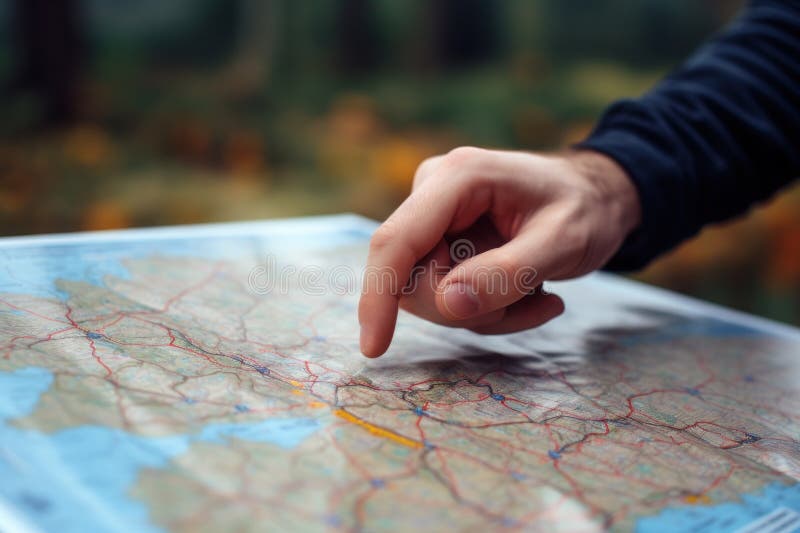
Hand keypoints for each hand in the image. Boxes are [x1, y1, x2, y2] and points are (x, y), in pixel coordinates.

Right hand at [358, 147, 640, 356]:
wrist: (598, 198)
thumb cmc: (586, 209)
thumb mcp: (563, 242)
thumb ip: (508, 273)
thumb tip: (450, 304)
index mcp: (456, 178)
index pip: (396, 241)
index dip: (378, 296)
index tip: (375, 348)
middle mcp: (432, 193)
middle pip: (411, 277)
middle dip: (466, 306)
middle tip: (529, 298)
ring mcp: (435, 220)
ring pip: (428, 293)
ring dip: (483, 311)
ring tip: (537, 292)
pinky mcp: (442, 242)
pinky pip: (445, 295)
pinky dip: (487, 308)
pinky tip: (530, 292)